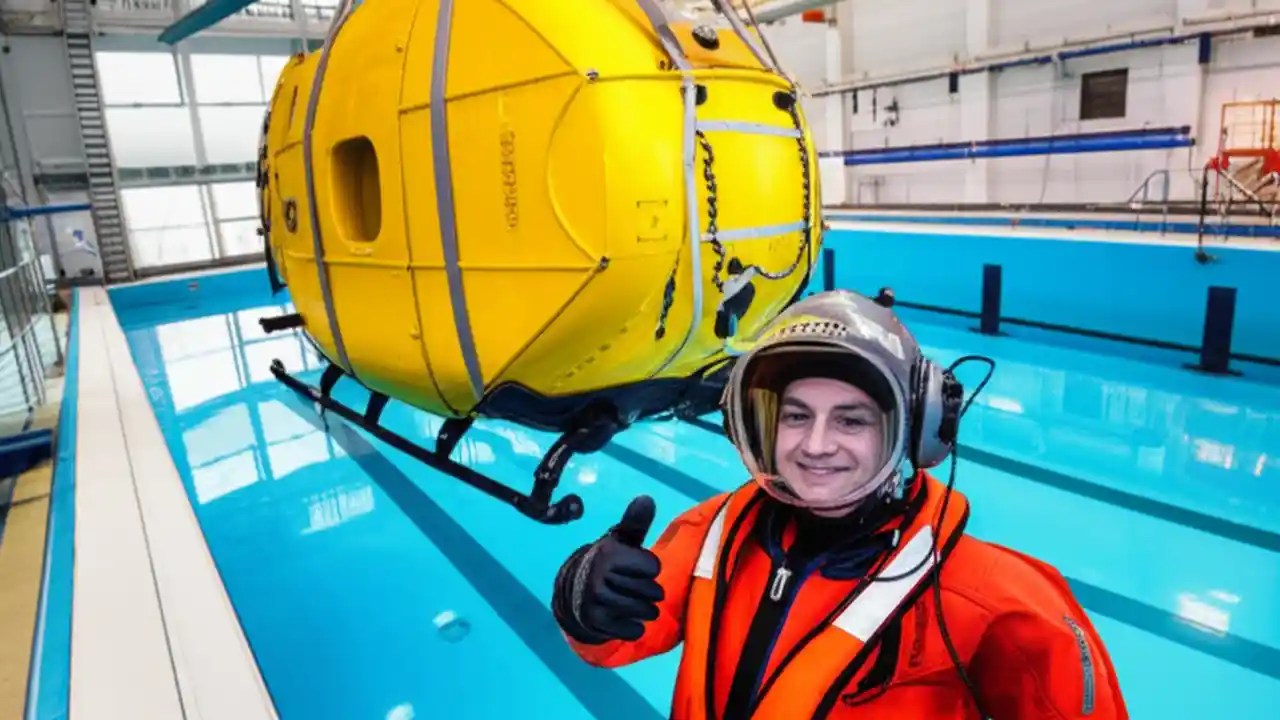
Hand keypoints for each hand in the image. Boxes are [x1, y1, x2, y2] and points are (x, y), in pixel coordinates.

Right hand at [553, 496, 664, 642]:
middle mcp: (600, 575)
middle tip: (637, 587)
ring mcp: (596, 600)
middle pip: (652, 591)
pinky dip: (635, 627)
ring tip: (637, 603)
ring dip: (646, 610)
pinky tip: (625, 618)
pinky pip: (634, 630)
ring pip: (645, 611)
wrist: (577, 592)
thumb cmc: (610, 563)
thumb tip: (647, 498)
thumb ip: (636, 522)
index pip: (653, 567)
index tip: (637, 566)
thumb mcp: (621, 540)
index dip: (650, 568)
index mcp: (609, 553)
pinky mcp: (596, 622)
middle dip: (650, 592)